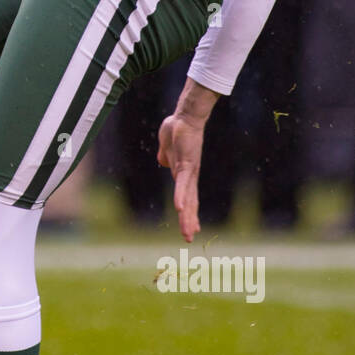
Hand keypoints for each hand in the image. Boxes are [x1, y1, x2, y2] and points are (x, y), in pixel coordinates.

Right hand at [156, 80, 219, 242]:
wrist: (186, 116)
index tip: (192, 228)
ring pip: (188, 198)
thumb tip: (162, 162)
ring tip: (188, 232)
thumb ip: (165, 156)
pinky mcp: (185, 164)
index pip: (189, 197)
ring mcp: (188, 171)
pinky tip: (179, 209)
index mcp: (184, 173)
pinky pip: (181, 183)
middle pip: (191, 203)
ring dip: (187, 216)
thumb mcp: (166, 147)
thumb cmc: (177, 128)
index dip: (190, 213)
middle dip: (189, 221)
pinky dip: (180, 196)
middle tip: (189, 238)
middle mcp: (189, 175)